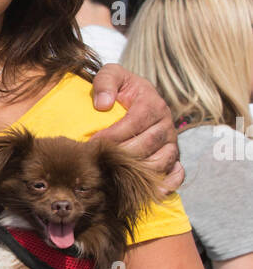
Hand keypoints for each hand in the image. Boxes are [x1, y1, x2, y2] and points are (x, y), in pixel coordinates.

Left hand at [90, 64, 182, 191]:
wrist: (135, 100)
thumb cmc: (120, 90)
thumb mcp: (112, 75)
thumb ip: (105, 81)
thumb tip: (102, 104)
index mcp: (152, 103)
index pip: (135, 122)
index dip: (113, 134)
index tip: (92, 143)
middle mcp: (166, 124)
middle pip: (147, 145)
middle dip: (122, 155)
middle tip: (100, 163)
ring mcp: (171, 142)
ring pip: (161, 161)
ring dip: (139, 172)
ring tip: (117, 177)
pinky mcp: (173, 158)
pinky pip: (176, 174)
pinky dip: (168, 184)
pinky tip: (152, 193)